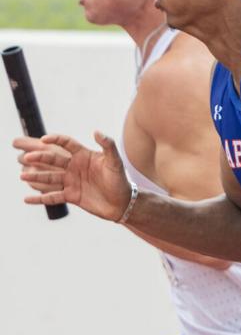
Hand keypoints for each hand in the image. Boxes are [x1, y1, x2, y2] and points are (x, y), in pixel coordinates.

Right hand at [16, 132, 131, 220]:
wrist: (123, 203)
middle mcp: (74, 167)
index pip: (66, 143)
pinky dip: (39, 199)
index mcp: (83, 155)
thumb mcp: (115, 162)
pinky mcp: (71, 196)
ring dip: (36, 177)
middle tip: (27, 158)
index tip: (44, 139)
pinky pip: (52, 197)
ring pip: (50, 178)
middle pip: (53, 160)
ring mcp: (71, 181)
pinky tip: (27, 199)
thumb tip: (96, 131)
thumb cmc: (120, 180)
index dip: (56, 139)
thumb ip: (108, 146)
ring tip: (23, 176)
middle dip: (40, 158)